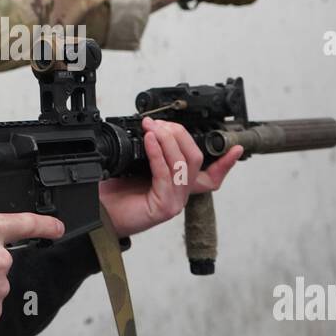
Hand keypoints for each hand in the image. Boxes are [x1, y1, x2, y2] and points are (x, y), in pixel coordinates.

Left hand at [99, 118, 217, 237]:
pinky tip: (149, 140)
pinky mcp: (164, 207)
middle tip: (158, 122)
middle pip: (195, 158)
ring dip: (166, 140)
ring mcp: (174, 202)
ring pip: (182, 164)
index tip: (236, 148)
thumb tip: (155, 127)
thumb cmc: (115, 193)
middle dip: (178, 134)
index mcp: (178, 186)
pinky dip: (157, 153)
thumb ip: (152, 153)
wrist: (99, 214)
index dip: (226, 163)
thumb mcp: (137, 168)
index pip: (211, 177)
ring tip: (151, 127)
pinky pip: (165, 173)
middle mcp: (180, 195)